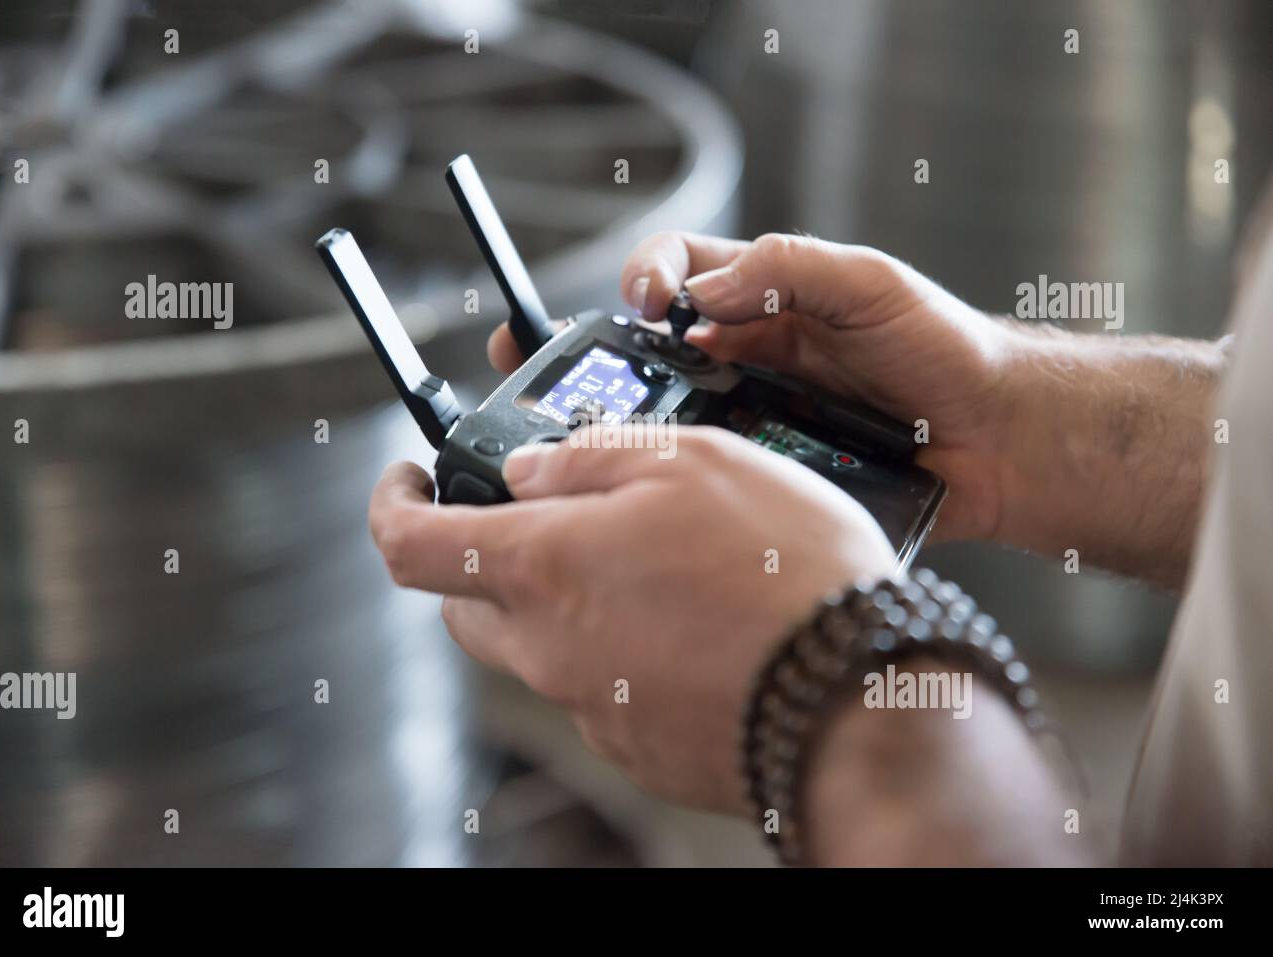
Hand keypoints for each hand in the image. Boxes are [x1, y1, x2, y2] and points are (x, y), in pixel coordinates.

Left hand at [369, 425, 895, 813]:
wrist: (855, 703)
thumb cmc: (786, 573)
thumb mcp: (695, 462)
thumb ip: (591, 460)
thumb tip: (528, 473)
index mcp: (544, 567)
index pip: (410, 545)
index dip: (391, 505)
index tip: (406, 482)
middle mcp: (548, 648)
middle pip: (465, 604)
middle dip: (479, 557)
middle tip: (537, 521)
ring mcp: (588, 709)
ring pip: (533, 648)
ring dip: (559, 604)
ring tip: (646, 567)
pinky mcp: (633, 749)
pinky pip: (594, 692)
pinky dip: (614, 653)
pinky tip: (685, 627)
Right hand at [490, 232, 1018, 542]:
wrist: (997, 442)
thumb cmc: (944, 350)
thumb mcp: (871, 283)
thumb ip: (791, 268)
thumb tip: (707, 290)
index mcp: (762, 300)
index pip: (676, 273)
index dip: (645, 277)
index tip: (645, 304)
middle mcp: (743, 360)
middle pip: (644, 354)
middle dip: (585, 358)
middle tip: (532, 367)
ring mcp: (748, 424)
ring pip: (661, 424)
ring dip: (614, 430)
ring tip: (570, 442)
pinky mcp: (762, 481)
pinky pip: (703, 483)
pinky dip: (667, 488)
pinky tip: (645, 497)